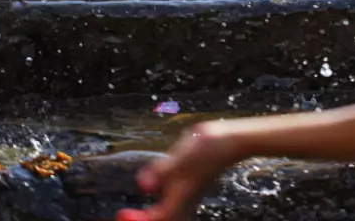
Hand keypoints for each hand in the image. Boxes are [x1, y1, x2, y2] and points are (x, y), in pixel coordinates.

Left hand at [115, 123, 238, 220]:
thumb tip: (143, 185)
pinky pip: (171, 208)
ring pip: (167, 215)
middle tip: (124, 215)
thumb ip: (163, 171)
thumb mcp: (184, 155)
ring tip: (133, 212)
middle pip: (161, 220)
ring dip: (150, 216)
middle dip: (142, 219)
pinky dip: (159, 209)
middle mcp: (185, 200)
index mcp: (181, 194)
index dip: (137, 219)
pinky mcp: (190, 190)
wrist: (233, 141)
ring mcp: (189, 197)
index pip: (157, 218)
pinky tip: (154, 198)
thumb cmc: (212, 145)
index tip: (122, 213)